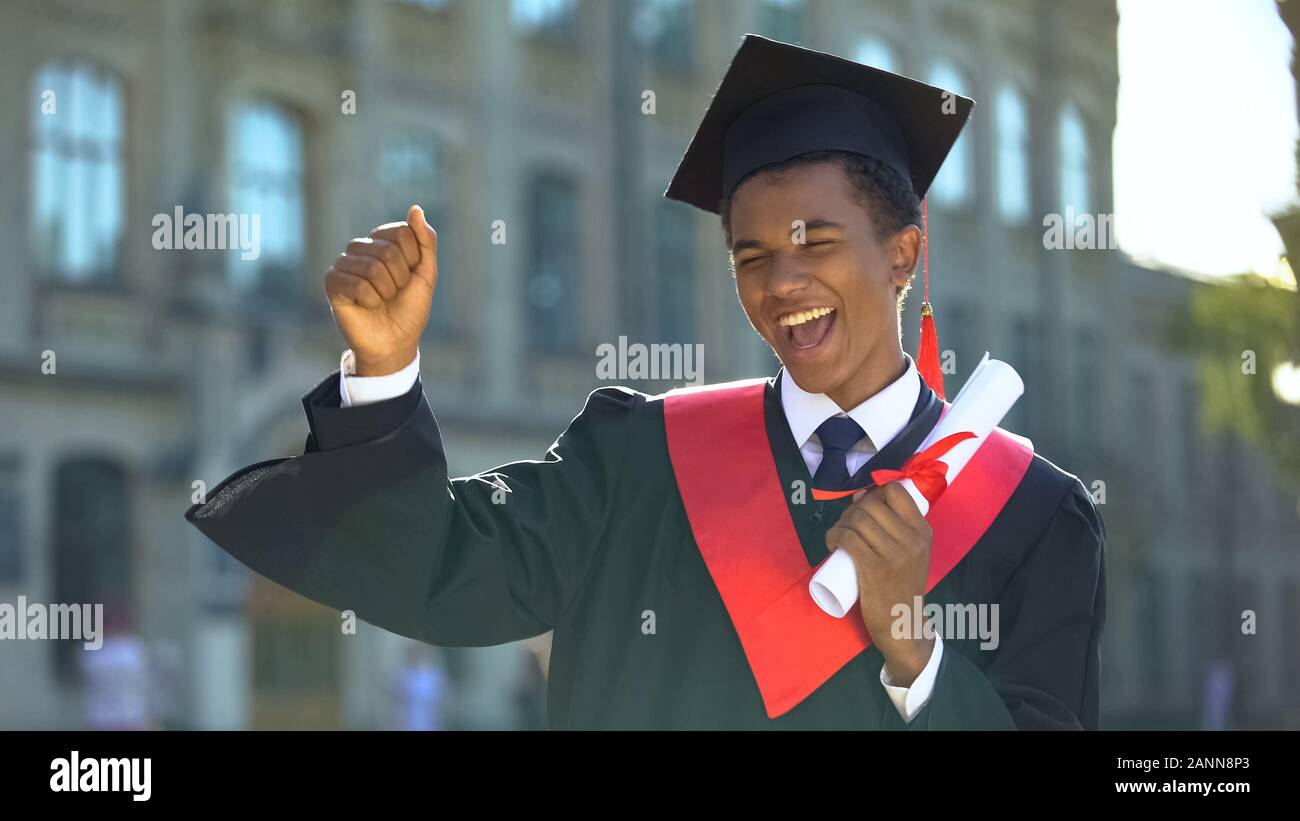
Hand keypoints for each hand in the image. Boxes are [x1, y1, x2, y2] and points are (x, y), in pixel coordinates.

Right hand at [325, 204, 437, 375]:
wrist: (395, 342)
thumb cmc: (410, 308)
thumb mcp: (426, 273)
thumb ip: (425, 240)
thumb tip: (415, 208)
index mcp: (383, 241)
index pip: (403, 233)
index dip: (413, 261)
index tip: (409, 278)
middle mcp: (361, 248)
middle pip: (388, 250)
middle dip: (400, 279)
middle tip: (394, 294)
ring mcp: (344, 264)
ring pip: (372, 267)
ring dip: (386, 291)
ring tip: (381, 300)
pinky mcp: (332, 282)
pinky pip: (357, 284)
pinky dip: (370, 300)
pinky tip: (366, 306)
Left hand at [824, 481, 934, 684]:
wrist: (902, 623)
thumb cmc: (903, 586)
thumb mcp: (914, 554)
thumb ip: (902, 529)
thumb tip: (864, 499)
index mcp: (923, 531)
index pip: (897, 492)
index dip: (875, 492)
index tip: (863, 504)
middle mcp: (912, 539)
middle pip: (872, 504)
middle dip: (852, 509)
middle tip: (846, 524)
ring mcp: (894, 554)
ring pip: (858, 520)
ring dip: (840, 523)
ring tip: (838, 535)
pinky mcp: (874, 569)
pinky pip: (848, 538)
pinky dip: (834, 535)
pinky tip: (832, 542)